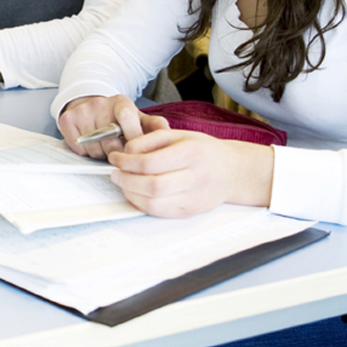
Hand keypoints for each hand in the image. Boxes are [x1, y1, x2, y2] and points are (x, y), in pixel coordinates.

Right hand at [57, 94, 166, 158]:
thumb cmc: (117, 117)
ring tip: (105, 146)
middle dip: (117, 153)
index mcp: (121, 102)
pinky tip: (91, 144)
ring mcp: (82, 110)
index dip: (133, 138)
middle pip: (111, 141)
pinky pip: (79, 149)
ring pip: (95, 148)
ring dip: (101, 154)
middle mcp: (100, 103)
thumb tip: (169, 134)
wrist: (89, 105)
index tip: (136, 151)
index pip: (127, 117)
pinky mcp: (67, 119)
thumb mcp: (138, 118)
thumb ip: (154, 126)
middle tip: (119, 150)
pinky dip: (86, 152)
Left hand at [108, 130, 274, 218]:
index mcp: (191, 153)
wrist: (231, 172)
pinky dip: (141, 204)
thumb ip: (151, 139)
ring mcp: (193, 198)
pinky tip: (135, 193)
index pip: (151, 162)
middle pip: (152, 185)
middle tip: (114, 172)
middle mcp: (194, 178)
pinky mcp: (189, 211)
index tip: (116, 157)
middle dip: (126, 179)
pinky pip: (159, 212)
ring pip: (154, 203)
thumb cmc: (203, 150)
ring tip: (123, 182)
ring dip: (131, 193)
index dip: (127, 162)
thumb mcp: (178, 134)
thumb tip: (126, 151)